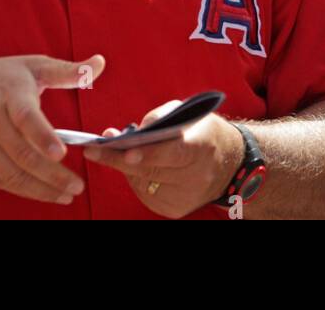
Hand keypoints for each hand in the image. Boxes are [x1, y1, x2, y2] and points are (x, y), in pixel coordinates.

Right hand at [0, 54, 104, 204]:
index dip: (43, 137)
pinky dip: (20, 190)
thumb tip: (101, 63)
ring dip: (39, 189)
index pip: (26, 117)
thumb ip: (69, 70)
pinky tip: (42, 193)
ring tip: (66, 195)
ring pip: (9, 173)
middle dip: (51, 175)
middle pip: (21, 154)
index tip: (61, 153)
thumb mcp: (33, 66)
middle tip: (77, 187)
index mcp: (9, 94)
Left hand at [82, 105, 244, 218]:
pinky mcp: (177, 210)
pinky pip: (146, 195)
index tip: (126, 152)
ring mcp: (186, 197)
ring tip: (117, 152)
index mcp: (202, 147)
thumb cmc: (204, 134)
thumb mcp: (189, 114)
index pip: (174, 152)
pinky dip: (137, 180)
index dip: (150, 153)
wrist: (230, 165)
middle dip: (119, 159)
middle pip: (151, 170)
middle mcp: (196, 176)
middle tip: (94, 150)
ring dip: (126, 168)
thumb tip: (129, 132)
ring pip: (143, 184)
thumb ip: (160, 117)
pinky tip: (139, 169)